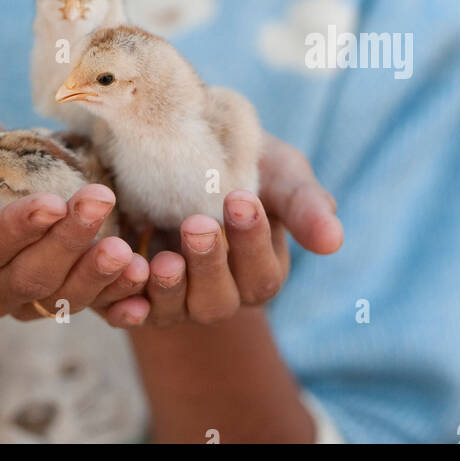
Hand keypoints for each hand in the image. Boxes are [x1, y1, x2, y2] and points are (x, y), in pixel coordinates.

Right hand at [0, 109, 148, 326]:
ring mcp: (13, 296)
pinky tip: (141, 281)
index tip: (53, 202)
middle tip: (100, 201)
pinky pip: (80, 300)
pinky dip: (112, 295)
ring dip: (95, 274)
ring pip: (57, 295)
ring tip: (128, 250)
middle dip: (67, 242)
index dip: (18, 230)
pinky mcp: (47, 291)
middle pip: (26, 276)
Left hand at [141, 132, 342, 326]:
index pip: (263, 274)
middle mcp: (221, 294)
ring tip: (164, 255)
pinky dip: (126, 297)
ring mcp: (176, 298)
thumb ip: (306, 204)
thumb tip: (334, 241)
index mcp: (260, 270)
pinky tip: (126, 268)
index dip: (252, 242)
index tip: (241, 200)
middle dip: (210, 264)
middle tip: (198, 224)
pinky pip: (128, 307)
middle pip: (220, 300)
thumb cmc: (242, 163)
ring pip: (176, 309)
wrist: (177, 151)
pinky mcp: (133, 292)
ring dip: (171, 286)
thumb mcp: (279, 173)